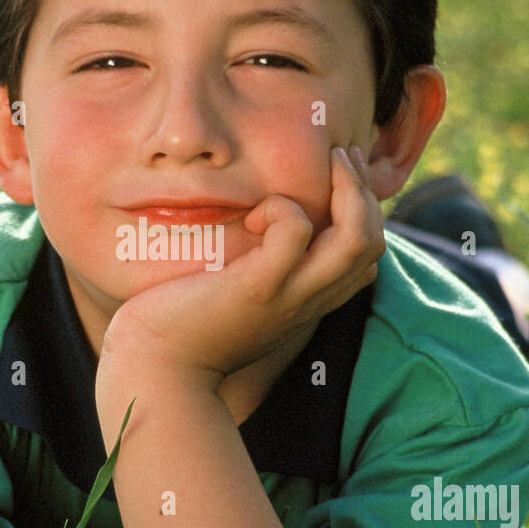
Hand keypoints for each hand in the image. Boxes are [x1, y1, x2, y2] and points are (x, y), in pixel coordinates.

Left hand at [99, 145, 385, 384]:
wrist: (156, 371)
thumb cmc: (183, 330)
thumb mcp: (236, 300)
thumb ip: (257, 273)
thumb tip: (252, 232)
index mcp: (306, 302)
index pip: (365, 259)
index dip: (365, 214)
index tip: (341, 180)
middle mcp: (308, 300)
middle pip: (372, 242)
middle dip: (364, 190)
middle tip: (342, 157)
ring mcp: (288, 295)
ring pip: (357, 237)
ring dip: (347, 189)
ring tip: (325, 163)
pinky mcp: (258, 287)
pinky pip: (294, 230)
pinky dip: (280, 207)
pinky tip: (250, 215)